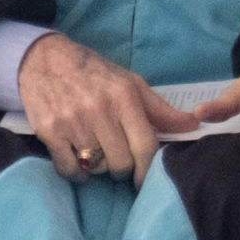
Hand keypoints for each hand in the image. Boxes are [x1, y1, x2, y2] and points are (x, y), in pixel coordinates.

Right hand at [16, 36, 195, 180]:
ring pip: (96, 168)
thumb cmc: (94, 73)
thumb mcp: (130, 84)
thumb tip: (194, 125)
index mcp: (124, 97)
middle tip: (117, 158)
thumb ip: (160, 109)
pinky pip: (69, 169)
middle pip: (121, 163)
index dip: (148, 170)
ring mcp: (72, 122)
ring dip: (99, 168)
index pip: (145, 146)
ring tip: (97, 153)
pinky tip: (78, 161)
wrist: (44, 59)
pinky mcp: (49, 131)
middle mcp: (99, 110)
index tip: (145, 181)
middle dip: (122, 168)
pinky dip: (76, 173)